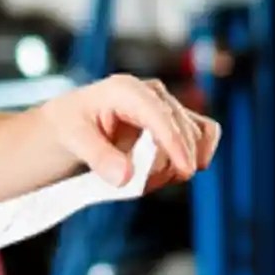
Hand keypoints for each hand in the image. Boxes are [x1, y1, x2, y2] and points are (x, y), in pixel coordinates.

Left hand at [37, 74, 219, 189]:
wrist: (71, 125)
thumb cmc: (70, 126)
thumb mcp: (73, 139)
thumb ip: (99, 157)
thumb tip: (125, 177)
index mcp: (125, 89)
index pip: (160, 115)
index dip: (176, 143)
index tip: (185, 170)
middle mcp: (151, 93)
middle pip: (182, 130)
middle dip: (168, 164)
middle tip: (140, 185)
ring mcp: (166, 106)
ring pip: (195, 137)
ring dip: (177, 165)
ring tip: (145, 180)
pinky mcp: (176, 120)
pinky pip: (204, 136)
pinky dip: (192, 157)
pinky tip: (171, 171)